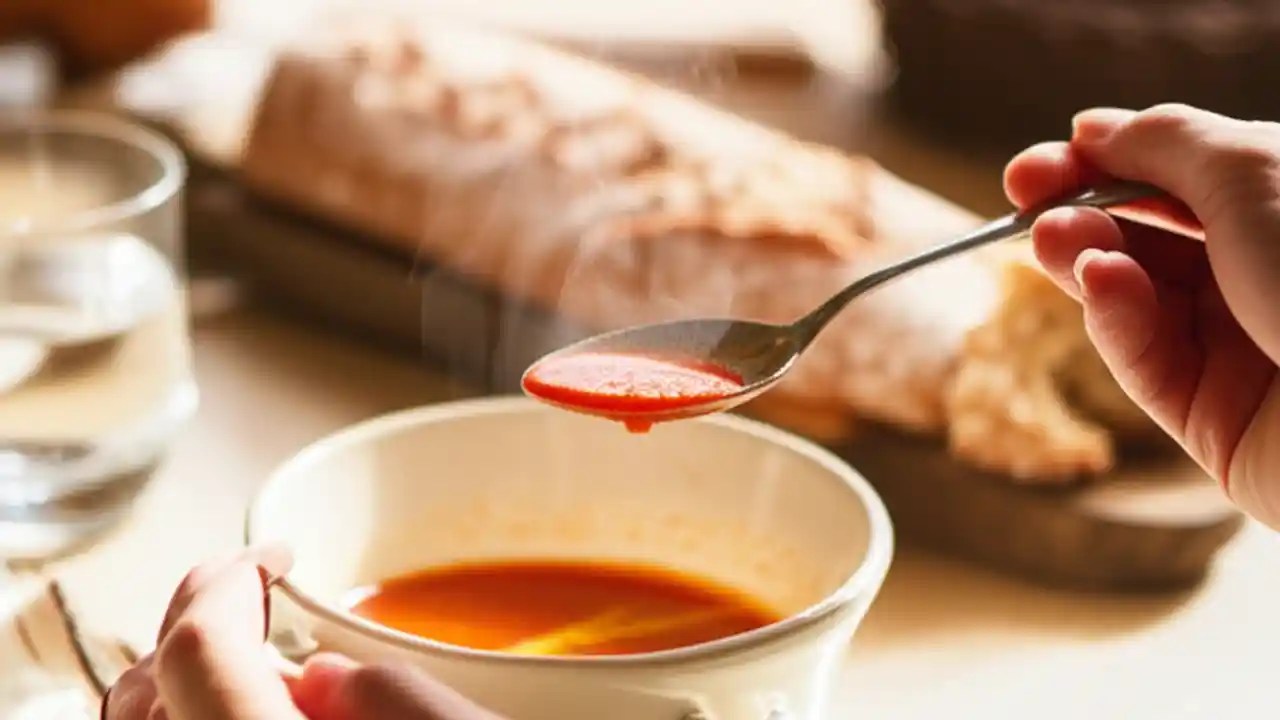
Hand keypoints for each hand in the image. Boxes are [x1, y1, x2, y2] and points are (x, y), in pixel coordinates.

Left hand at [104, 546, 504, 719]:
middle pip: (152, 683)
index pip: (199, 649)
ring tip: (236, 636)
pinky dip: (176, 712)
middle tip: (254, 580)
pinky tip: (232, 700)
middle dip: (201, 609)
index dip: (230, 580)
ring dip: (179, 664)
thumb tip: (326, 674)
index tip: (278, 555)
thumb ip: (401, 699)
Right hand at [1005, 103, 1279, 528]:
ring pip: (1136, 296)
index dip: (1109, 161)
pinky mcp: (1215, 417)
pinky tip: (1101, 282)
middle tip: (1024, 198)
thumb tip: (1095, 128)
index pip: (1182, 176)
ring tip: (1051, 238)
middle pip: (1148, 235)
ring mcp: (1240, 348)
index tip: (1048, 159)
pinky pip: (1147, 360)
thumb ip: (1164, 143)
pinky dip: (1115, 318)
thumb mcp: (1250, 170)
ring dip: (1086, 258)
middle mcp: (1264, 274)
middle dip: (1080, 210)